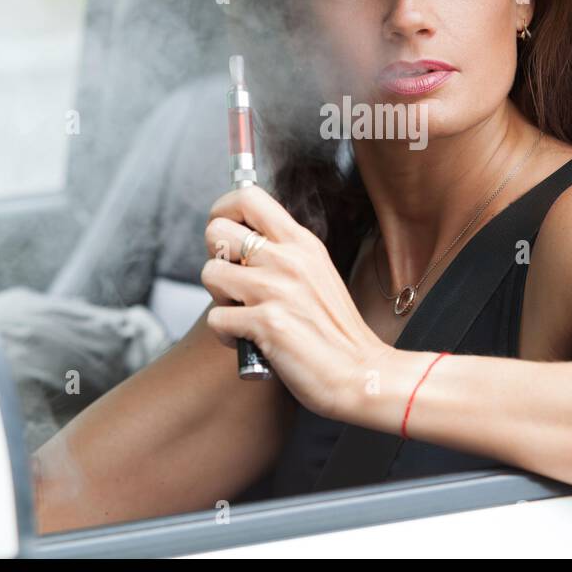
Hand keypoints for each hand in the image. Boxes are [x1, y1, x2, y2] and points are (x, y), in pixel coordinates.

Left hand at [201, 185, 389, 420]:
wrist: (361, 374)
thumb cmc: (337, 332)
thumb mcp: (317, 274)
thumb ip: (285, 254)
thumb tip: (242, 242)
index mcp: (303, 243)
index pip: (249, 197)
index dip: (223, 210)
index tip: (224, 230)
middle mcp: (289, 259)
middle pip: (216, 231)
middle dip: (216, 258)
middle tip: (234, 281)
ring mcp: (276, 289)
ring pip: (210, 273)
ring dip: (220, 298)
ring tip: (245, 313)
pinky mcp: (267, 323)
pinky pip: (217, 318)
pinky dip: (227, 335)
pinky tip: (251, 340)